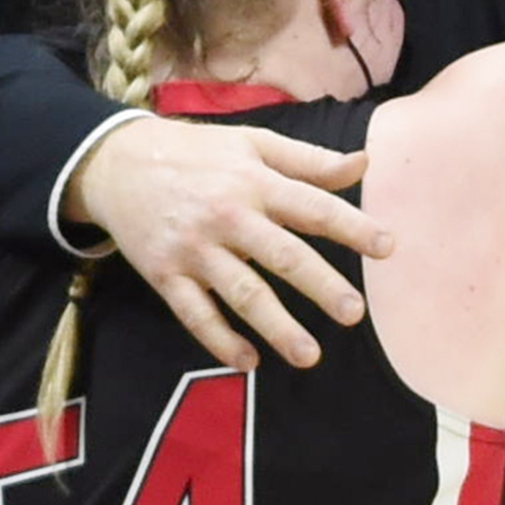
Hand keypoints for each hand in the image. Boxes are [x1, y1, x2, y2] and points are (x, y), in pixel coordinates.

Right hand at [68, 117, 384, 370]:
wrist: (116, 164)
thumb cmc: (196, 153)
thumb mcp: (252, 143)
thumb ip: (308, 161)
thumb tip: (363, 166)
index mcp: (254, 181)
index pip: (312, 207)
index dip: (352, 226)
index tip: (388, 248)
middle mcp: (227, 215)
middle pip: (281, 255)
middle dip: (319, 285)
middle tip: (354, 313)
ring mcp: (195, 248)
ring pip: (241, 292)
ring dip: (276, 326)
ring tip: (309, 355)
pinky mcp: (165, 273)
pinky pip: (195, 313)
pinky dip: (220, 339)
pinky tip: (248, 361)